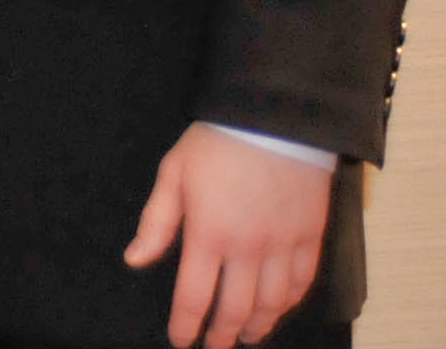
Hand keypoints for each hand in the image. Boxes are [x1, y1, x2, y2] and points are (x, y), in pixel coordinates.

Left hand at [124, 122, 333, 345]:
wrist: (275, 120)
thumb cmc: (217, 144)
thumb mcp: (174, 174)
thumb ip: (156, 223)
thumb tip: (135, 260)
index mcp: (208, 235)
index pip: (194, 296)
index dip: (186, 325)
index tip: (181, 340)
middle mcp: (247, 249)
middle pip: (235, 308)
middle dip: (222, 335)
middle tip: (215, 347)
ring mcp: (283, 246)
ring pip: (272, 303)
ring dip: (258, 326)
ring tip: (247, 336)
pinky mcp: (310, 237)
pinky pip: (302, 282)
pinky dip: (290, 302)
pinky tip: (279, 308)